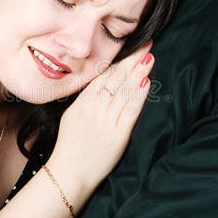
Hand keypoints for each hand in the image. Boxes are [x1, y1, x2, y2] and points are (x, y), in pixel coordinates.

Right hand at [47, 44, 154, 206]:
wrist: (68, 174)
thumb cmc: (69, 149)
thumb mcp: (71, 118)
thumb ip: (85, 102)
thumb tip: (100, 88)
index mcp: (82, 103)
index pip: (103, 75)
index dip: (118, 60)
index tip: (130, 47)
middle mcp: (94, 108)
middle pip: (116, 78)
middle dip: (132, 59)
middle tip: (146, 43)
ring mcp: (106, 120)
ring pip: (124, 90)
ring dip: (138, 72)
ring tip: (150, 57)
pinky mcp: (117, 135)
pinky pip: (130, 110)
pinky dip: (139, 95)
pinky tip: (146, 82)